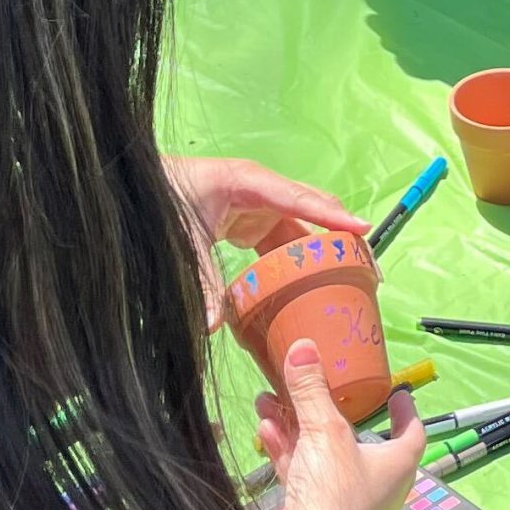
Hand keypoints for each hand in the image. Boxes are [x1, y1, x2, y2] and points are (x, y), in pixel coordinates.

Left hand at [168, 156, 367, 331]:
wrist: (141, 186)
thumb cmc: (164, 197)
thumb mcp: (183, 238)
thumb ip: (201, 280)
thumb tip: (212, 325)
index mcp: (250, 183)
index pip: (300, 199)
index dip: (331, 216)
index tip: (363, 230)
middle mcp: (262, 192)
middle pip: (312, 210)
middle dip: (342, 234)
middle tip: (368, 267)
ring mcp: (259, 207)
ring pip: (301, 228)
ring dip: (323, 251)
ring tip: (351, 279)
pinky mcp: (251, 222)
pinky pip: (284, 241)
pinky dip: (298, 261)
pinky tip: (311, 286)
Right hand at [256, 341, 422, 509]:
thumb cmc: (334, 499)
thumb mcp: (325, 434)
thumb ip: (312, 391)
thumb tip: (304, 348)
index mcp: (395, 466)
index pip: (412, 434)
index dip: (406, 411)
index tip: (398, 392)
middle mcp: (374, 485)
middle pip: (355, 438)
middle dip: (326, 408)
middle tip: (314, 383)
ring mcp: (343, 501)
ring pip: (321, 454)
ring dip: (296, 425)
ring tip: (270, 399)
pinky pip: (302, 473)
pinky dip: (285, 449)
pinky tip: (264, 429)